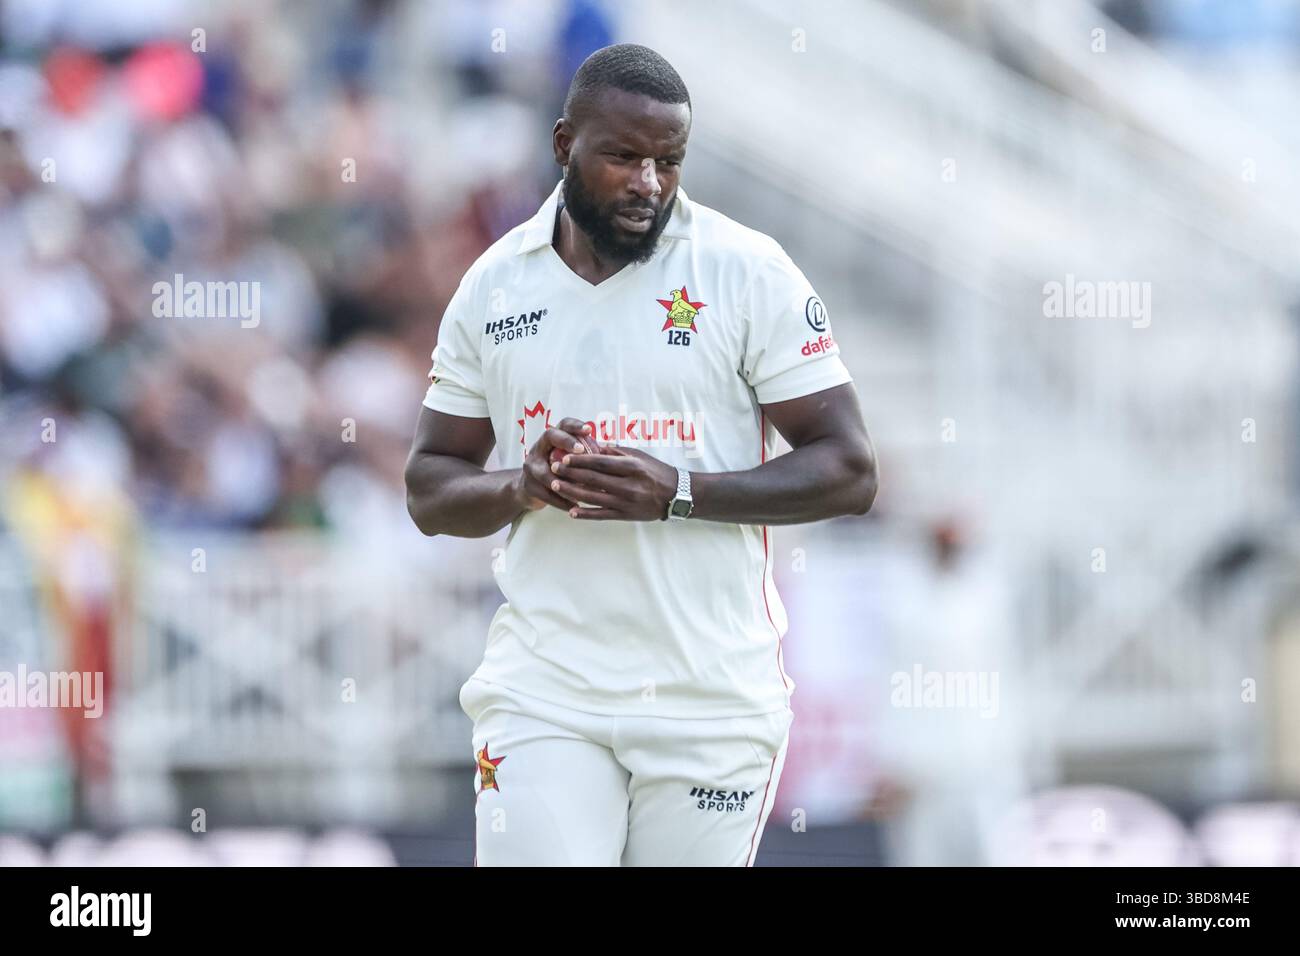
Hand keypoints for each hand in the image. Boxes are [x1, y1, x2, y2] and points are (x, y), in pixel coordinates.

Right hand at [515, 418, 596, 513]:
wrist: (530, 489)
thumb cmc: (558, 472)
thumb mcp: (566, 459)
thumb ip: (584, 455)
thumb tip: (613, 454)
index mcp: (552, 439)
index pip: (563, 424)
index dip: (575, 425)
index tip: (589, 430)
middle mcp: (539, 448)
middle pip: (550, 436)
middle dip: (566, 442)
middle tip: (581, 449)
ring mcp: (531, 466)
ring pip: (546, 472)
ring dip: (565, 480)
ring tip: (582, 487)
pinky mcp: (528, 486)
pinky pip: (545, 494)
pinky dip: (561, 501)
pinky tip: (574, 506)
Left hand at [548, 444, 678, 520]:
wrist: (676, 495)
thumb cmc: (657, 472)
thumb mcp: (640, 456)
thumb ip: (618, 451)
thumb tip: (595, 446)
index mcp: (632, 466)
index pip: (600, 462)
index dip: (580, 460)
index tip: (565, 456)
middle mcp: (628, 484)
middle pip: (592, 478)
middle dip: (570, 473)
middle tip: (553, 468)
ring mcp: (626, 502)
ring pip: (593, 497)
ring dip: (571, 491)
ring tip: (555, 485)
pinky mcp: (626, 515)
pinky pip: (601, 515)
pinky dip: (585, 513)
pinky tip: (571, 511)